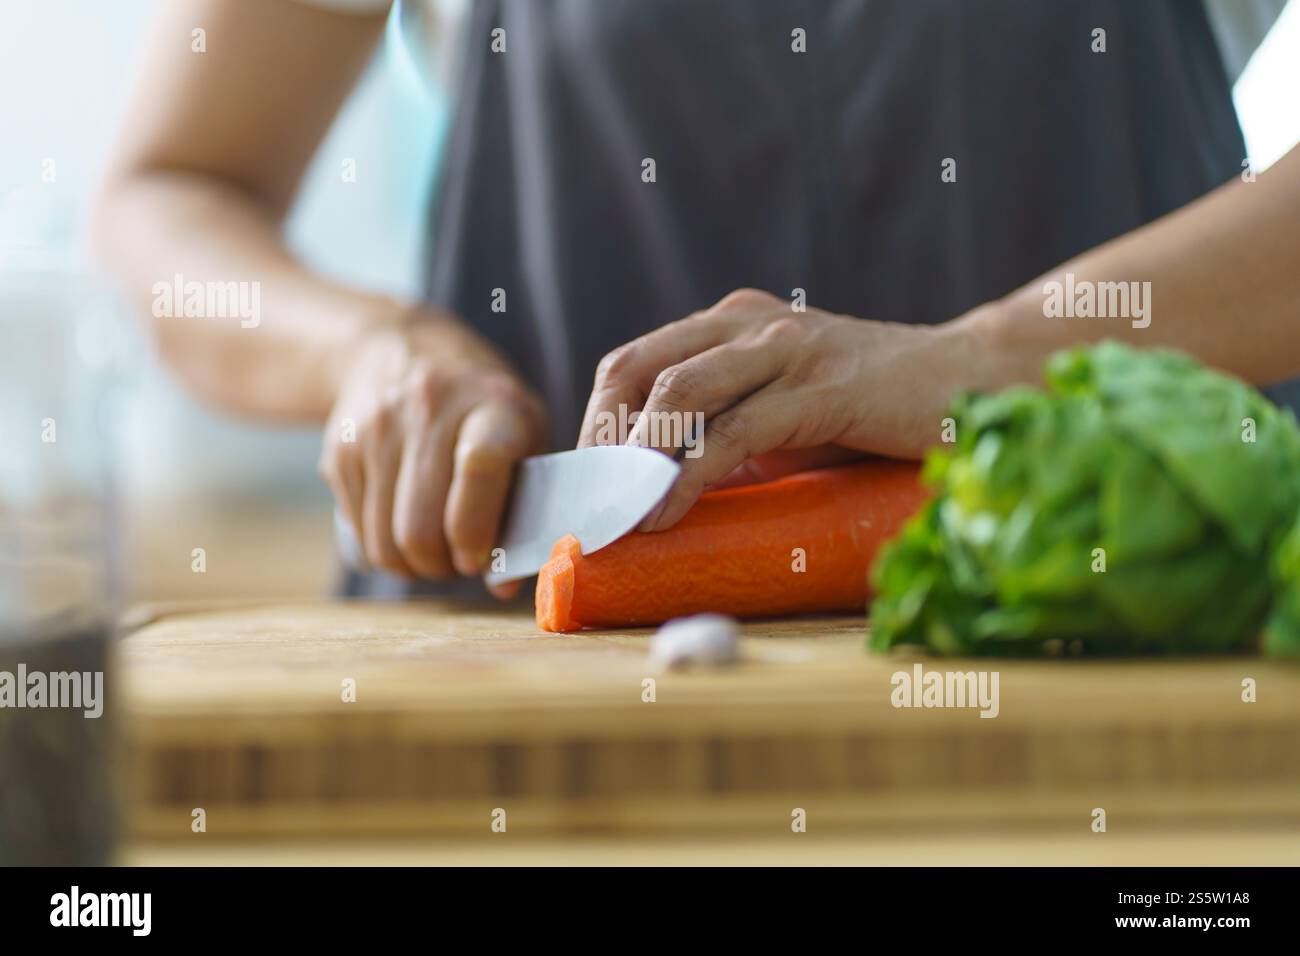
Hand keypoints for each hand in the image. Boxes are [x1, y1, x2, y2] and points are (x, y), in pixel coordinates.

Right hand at [319, 315, 546, 589]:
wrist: (402, 349)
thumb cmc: (484, 408)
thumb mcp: (524, 436)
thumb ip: (525, 506)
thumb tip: (505, 587)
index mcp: (491, 404)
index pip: (480, 468)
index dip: (477, 529)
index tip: (480, 557)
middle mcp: (429, 409)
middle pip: (421, 526)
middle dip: (443, 566)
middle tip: (461, 563)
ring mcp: (376, 429)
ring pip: (385, 540)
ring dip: (413, 565)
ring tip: (437, 551)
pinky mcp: (340, 450)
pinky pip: (360, 531)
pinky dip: (385, 548)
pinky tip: (406, 528)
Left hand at [579, 288, 1004, 530]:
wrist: (978, 378)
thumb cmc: (879, 408)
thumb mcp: (788, 416)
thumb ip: (732, 435)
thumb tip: (663, 496)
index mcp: (734, 323)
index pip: (633, 362)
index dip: (594, 424)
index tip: (583, 487)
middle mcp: (750, 323)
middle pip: (635, 369)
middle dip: (597, 442)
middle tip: (588, 506)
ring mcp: (788, 349)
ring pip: (676, 392)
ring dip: (632, 462)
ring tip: (613, 516)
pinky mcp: (824, 387)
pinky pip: (735, 432)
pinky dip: (688, 477)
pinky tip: (665, 515)